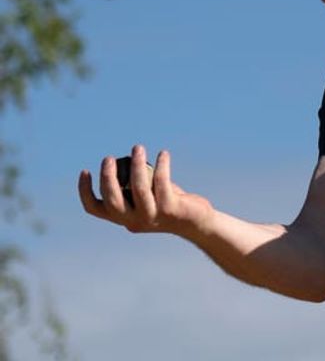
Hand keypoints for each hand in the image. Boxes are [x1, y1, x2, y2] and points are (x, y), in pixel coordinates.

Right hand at [78, 145, 211, 236]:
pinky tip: (163, 153)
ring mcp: (151, 216)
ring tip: (138, 148)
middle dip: (108, 178)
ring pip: (139, 190)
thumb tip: (124, 160)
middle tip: (109, 158)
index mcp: (123, 217)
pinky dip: (162, 166)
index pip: (95, 209)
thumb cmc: (167, 203)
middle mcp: (133, 220)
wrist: (195, 222)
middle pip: (113, 201)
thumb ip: (133, 184)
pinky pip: (162, 183)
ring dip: (136, 166)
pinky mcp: (170, 209)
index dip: (85, 192)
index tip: (85, 170)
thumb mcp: (146, 196)